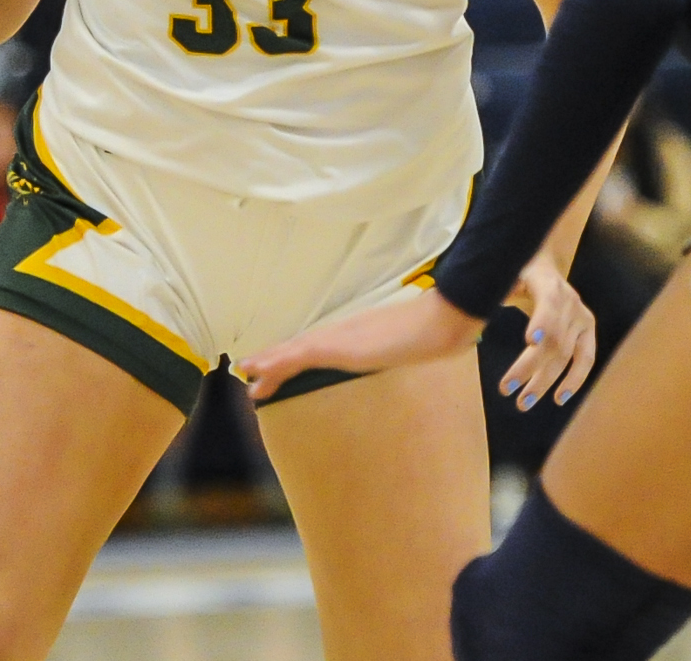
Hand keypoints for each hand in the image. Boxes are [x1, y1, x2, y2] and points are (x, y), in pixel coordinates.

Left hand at [237, 290, 482, 402]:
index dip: (299, 354)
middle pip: (303, 344)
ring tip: (247, 371)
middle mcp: (346, 331)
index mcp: (361, 333)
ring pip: (296, 349)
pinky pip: (300, 355)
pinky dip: (278, 362)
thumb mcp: (417, 345)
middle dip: (277, 358)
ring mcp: (342, 336)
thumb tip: (423, 353)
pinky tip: (261, 370)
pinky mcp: (339, 346)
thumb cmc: (438, 330)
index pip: (323, 344)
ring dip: (270, 360)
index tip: (282, 366)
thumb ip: (409, 348)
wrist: (443, 320)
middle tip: (251, 371)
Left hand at [496, 251, 597, 410]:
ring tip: (523, 402)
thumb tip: (467, 311)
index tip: (530, 342)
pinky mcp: (587, 330)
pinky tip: (560, 397)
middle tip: (506, 389)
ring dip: (545, 381)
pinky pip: (586, 358)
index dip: (543, 322)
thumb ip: (494, 290)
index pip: (549, 302)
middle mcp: (570, 300)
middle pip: (554, 338)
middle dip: (530, 366)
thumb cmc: (516, 270)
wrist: (541, 262)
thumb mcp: (503, 273)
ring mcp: (581, 315)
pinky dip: (575, 379)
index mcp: (547, 283)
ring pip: (566, 354)